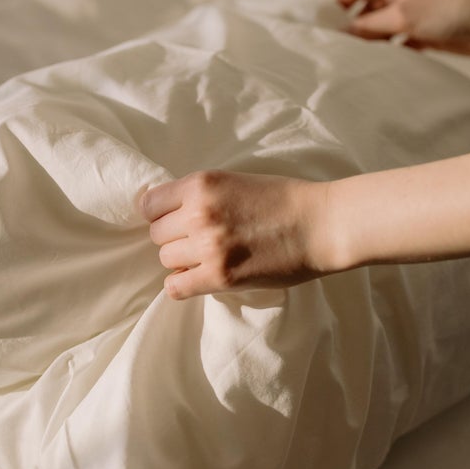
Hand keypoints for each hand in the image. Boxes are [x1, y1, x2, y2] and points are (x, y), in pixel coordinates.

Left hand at [139, 171, 335, 299]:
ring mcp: (208, 246)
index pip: (150, 204)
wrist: (320, 224)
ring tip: (207, 257)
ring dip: (182, 260)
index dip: (160, 214)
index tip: (173, 220)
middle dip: (174, 237)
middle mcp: (198, 213)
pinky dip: (181, 285)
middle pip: (157, 234)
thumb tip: (167, 213)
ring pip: (166, 259)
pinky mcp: (221, 276)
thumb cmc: (283, 199)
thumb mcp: (233, 181)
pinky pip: (176, 287)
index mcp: (201, 184)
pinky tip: (196, 279)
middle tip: (199, 240)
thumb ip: (200, 195)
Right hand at [336, 0, 469, 54]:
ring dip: (372, 43)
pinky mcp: (427, 36)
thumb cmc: (448, 10)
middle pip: (369, 10)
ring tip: (355, 61)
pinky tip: (383, 67)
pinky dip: (391, 54)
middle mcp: (402, 0)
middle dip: (353, 26)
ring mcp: (415, 19)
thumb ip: (371, 25)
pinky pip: (401, 45)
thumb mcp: (403, 16)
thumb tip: (343, 33)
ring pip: (384, 30)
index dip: (342, 0)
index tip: (326, 21)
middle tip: (336, 47)